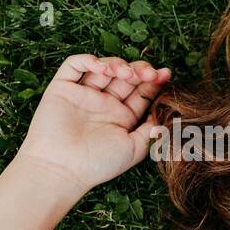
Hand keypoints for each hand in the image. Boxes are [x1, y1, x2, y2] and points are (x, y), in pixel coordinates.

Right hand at [13, 54, 170, 194]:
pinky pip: (73, 65)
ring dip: (118, 64)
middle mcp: (104, 103)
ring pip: (104, 68)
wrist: (63, 169)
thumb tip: (165, 112)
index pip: (141, 92)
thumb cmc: (99, 164)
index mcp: (123, 117)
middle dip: (140, 71)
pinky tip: (103, 67)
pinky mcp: (62, 88)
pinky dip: (88, 60)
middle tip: (150, 73)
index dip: (155, 82)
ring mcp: (84, 94)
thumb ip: (151, 129)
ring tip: (127, 73)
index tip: (167, 75)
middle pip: (126, 77)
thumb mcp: (135, 148)